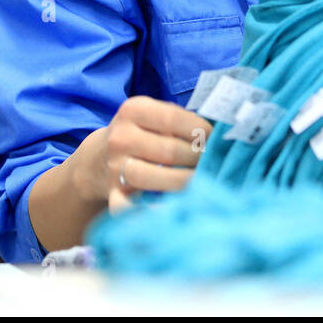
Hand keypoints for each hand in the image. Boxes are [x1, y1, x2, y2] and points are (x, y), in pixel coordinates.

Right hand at [75, 96, 211, 214]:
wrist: (100, 159)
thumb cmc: (142, 135)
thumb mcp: (153, 116)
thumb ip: (181, 119)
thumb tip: (222, 133)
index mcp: (133, 110)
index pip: (174, 119)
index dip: (201, 131)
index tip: (215, 140)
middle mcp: (121, 137)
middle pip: (169, 151)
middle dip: (198, 160)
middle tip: (213, 164)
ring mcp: (115, 167)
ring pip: (155, 178)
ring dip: (184, 183)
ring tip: (202, 183)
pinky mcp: (113, 194)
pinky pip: (129, 207)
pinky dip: (150, 212)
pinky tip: (171, 211)